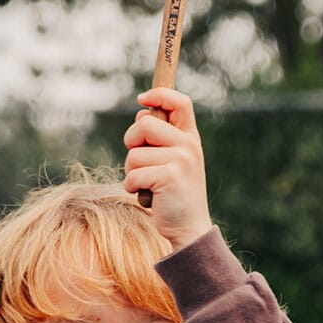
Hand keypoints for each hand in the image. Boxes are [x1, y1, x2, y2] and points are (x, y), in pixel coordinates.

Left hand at [123, 88, 212, 250]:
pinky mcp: (169, 177)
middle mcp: (188, 145)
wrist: (189, 228)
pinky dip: (133, 188)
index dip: (159, 94)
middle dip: (132, 143)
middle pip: (144, 125)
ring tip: (149, 186)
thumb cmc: (174, 195)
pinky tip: (149, 198)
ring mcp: (181, 160)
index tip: (142, 100)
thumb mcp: (174, 161)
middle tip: (142, 164)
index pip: (180, 102)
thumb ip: (161, 138)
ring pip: (134, 154)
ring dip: (132, 173)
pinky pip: (133, 174)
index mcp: (190, 138)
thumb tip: (142, 112)